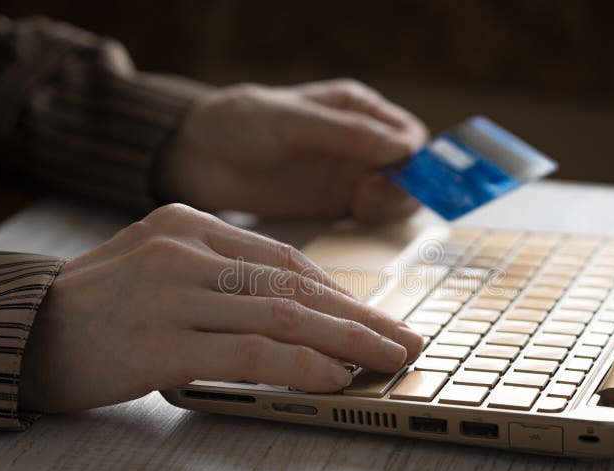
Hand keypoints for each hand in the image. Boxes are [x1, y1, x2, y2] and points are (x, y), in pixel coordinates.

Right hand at [20, 204, 423, 412]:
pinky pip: (251, 352)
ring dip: (346, 340)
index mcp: (188, 224)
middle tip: (404, 337)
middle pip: (294, 285)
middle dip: (359, 315)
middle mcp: (184, 251)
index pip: (284, 257)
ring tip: (388, 358)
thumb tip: (295, 308)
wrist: (23, 329)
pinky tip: (335, 375)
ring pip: (283, 315)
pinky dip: (300, 365)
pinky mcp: (162, 340)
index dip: (337, 291)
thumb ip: (221, 275)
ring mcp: (173, 292)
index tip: (373, 316)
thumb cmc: (98, 306)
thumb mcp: (160, 268)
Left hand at [157, 79, 427, 221]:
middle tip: (378, 192)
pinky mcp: (333, 205)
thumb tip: (402, 149)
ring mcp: (348, 176)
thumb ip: (345, 134)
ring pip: (396, 195)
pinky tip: (356, 215)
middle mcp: (360, 143)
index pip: (408, 134)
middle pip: (410, 169)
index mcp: (357, 109)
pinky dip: (374, 219)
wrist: (197, 157)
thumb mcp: (291, 121)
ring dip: (392, 203)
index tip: (400, 173)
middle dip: (407, 184)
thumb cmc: (240, 123)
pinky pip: (370, 215)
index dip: (416, 156)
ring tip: (363, 203)